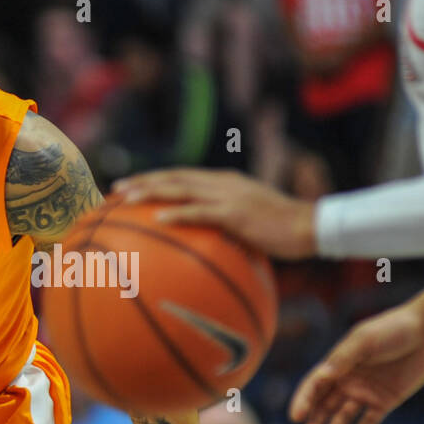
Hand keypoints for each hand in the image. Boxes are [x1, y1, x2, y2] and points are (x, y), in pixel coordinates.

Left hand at [115, 169, 314, 259]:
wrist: (310, 227)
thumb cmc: (282, 233)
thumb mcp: (250, 224)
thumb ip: (226, 227)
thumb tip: (206, 246)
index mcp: (224, 183)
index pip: (182, 176)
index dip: (154, 179)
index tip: (129, 186)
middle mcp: (222, 183)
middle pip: (174, 177)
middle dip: (142, 181)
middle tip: (114, 190)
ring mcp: (229, 196)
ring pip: (181, 189)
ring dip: (151, 192)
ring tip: (125, 199)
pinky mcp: (236, 213)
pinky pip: (201, 212)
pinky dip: (178, 214)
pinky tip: (158, 220)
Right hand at [289, 300, 423, 423]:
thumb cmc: (393, 329)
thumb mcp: (365, 340)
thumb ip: (343, 358)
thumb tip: (321, 375)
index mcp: (339, 363)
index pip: (314, 385)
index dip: (303, 401)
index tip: (296, 417)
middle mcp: (348, 379)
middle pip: (324, 405)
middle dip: (314, 421)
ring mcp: (366, 392)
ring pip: (343, 415)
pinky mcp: (386, 401)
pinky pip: (369, 421)